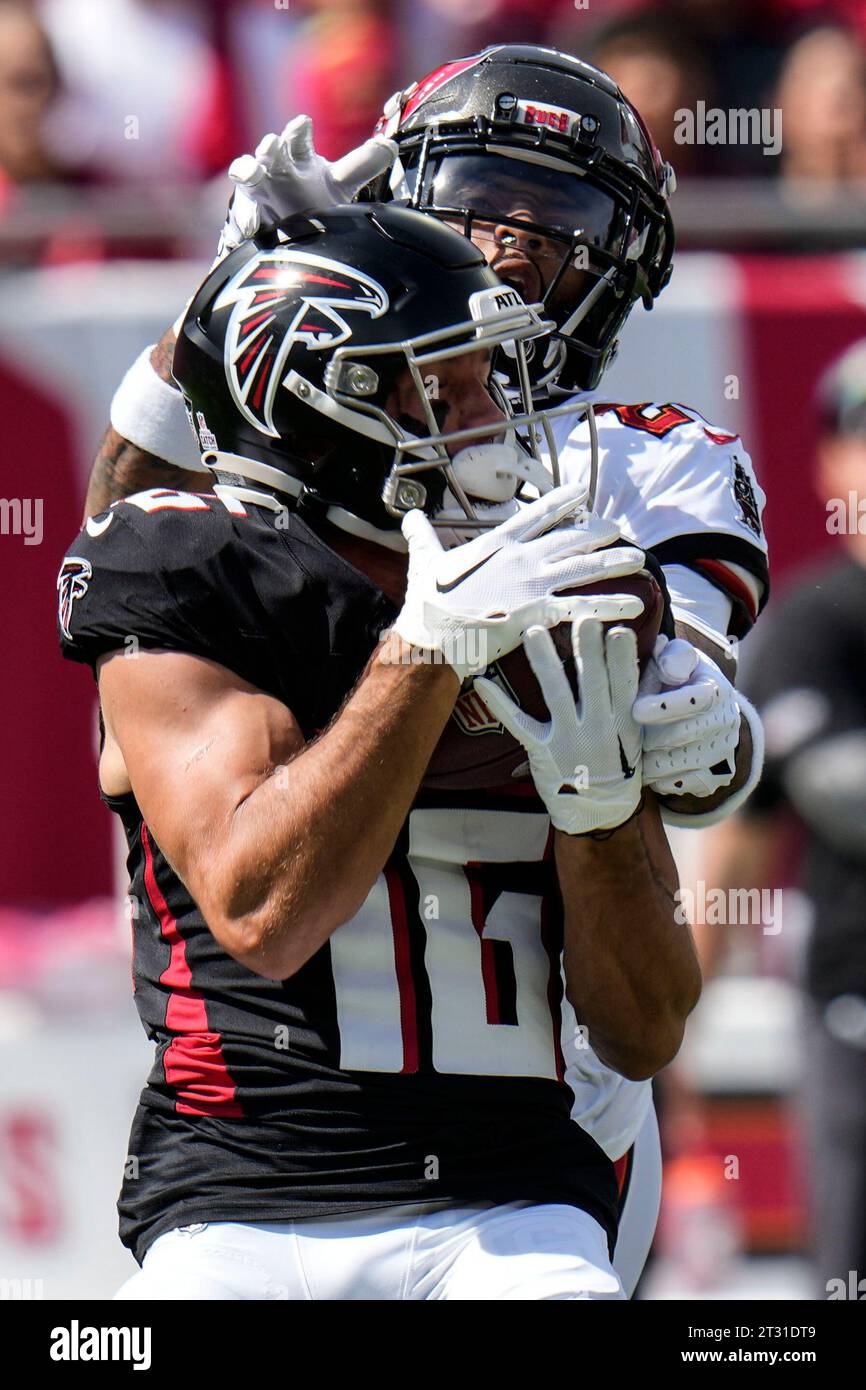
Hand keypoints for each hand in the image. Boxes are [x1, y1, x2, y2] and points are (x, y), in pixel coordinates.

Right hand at [217, 115, 396, 258]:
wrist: (288, 228)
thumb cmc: (314, 197)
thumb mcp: (341, 183)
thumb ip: (364, 164)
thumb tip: (392, 145)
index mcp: (299, 158)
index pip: (299, 141)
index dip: (299, 131)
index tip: (303, 122)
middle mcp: (276, 168)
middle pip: (271, 153)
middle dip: (270, 147)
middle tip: (271, 144)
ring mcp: (258, 190)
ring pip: (248, 175)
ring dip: (248, 171)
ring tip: (250, 173)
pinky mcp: (246, 214)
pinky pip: (241, 216)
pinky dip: (244, 220)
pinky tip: (250, 227)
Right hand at [391, 483, 646, 682]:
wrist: (432, 635)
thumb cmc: (427, 601)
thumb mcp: (423, 560)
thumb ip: (421, 536)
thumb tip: (407, 516)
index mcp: (499, 542)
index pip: (537, 513)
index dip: (562, 500)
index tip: (582, 490)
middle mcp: (522, 558)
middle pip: (571, 539)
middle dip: (598, 533)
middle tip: (619, 530)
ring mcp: (533, 584)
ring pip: (584, 568)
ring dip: (615, 563)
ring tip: (640, 560)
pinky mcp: (539, 612)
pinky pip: (584, 607)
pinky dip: (611, 606)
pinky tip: (635, 606)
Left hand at [475, 620, 642, 833]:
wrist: (601, 811)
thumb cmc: (618, 762)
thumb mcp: (637, 731)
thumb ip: (640, 693)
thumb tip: (654, 651)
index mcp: (623, 720)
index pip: (624, 683)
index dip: (621, 658)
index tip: (618, 630)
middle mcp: (597, 727)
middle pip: (592, 682)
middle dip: (587, 651)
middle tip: (582, 620)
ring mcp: (569, 738)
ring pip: (556, 694)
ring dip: (544, 662)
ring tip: (533, 632)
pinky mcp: (543, 750)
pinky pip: (519, 724)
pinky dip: (500, 704)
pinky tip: (484, 683)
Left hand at [632, 636, 739, 798]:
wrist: (709, 714)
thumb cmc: (681, 681)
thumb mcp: (678, 660)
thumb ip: (671, 658)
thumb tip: (669, 668)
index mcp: (716, 690)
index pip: (696, 699)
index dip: (665, 707)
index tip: (636, 710)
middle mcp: (725, 721)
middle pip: (681, 736)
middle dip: (649, 736)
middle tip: (628, 735)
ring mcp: (722, 751)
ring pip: (676, 764)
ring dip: (649, 760)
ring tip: (634, 752)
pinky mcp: (715, 776)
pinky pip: (679, 785)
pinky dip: (659, 779)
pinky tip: (648, 767)